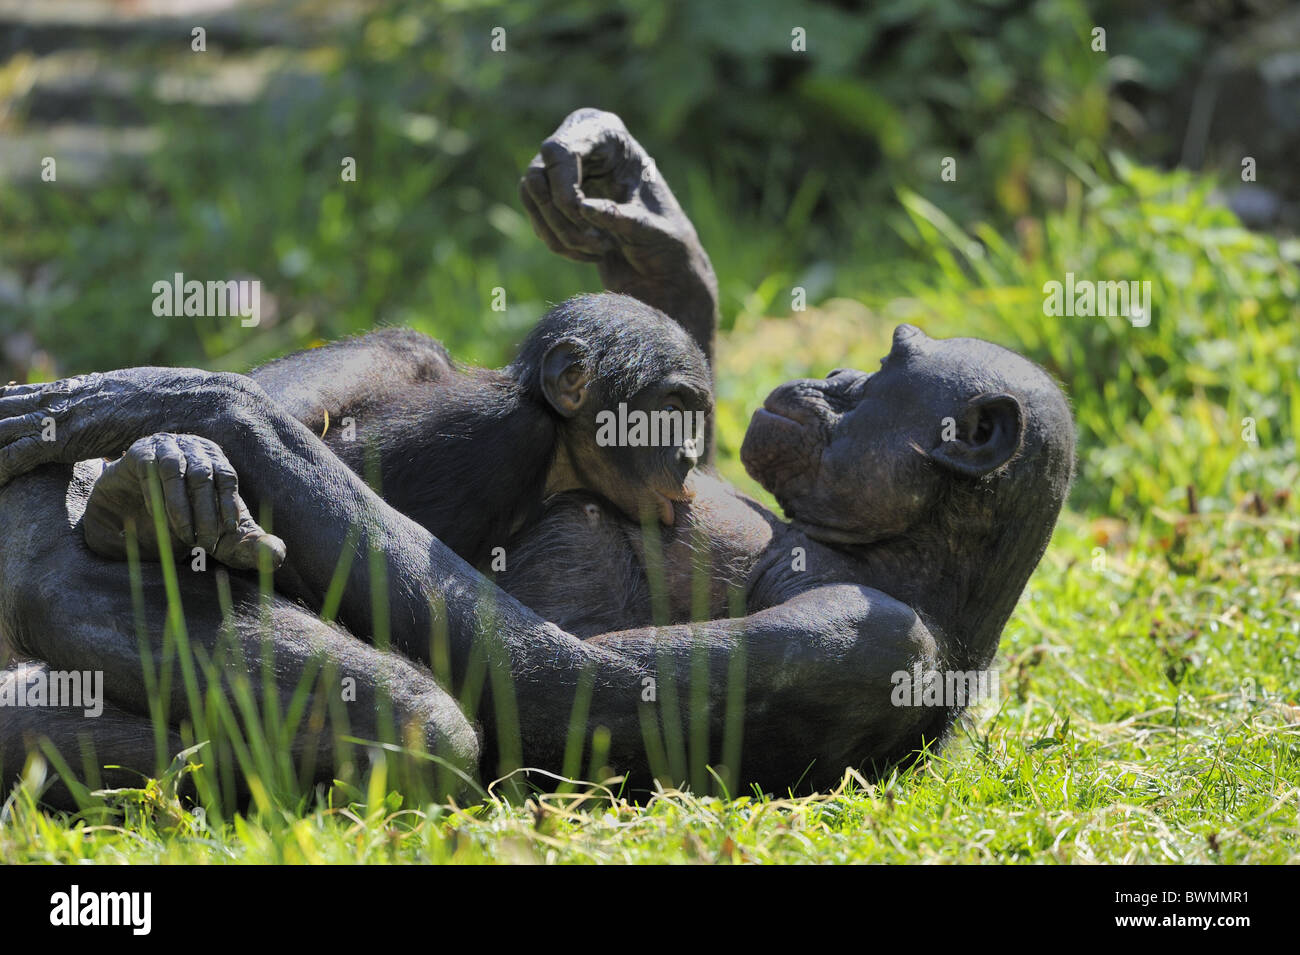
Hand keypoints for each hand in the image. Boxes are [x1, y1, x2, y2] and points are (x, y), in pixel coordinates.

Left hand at [0, 367, 248, 485]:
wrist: (198, 402)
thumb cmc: (180, 409)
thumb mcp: (140, 410)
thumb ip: (120, 418)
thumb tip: (121, 430)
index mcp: (81, 391)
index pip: (27, 395)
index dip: (2, 402)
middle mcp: (68, 398)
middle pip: (4, 406)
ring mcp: (68, 415)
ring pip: (4, 428)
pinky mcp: (73, 436)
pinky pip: (22, 452)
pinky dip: (0, 464)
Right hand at [83, 433, 285, 570]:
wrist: (129, 514)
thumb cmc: (184, 523)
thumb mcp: (219, 538)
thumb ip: (248, 545)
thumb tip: (279, 555)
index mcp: (217, 462)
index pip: (228, 478)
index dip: (229, 505)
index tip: (229, 532)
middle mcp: (194, 449)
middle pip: (204, 476)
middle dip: (207, 513)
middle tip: (205, 544)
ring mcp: (166, 446)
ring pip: (176, 471)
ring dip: (181, 507)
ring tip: (185, 537)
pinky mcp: (140, 452)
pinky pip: (150, 470)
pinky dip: (156, 494)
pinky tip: (159, 519)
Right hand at [518, 108, 715, 314]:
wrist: (664, 265)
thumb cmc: (666, 241)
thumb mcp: (653, 231)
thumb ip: (624, 219)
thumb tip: (584, 208)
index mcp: (610, 137)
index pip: (562, 150)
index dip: (564, 188)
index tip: (582, 219)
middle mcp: (581, 145)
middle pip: (538, 173)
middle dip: (560, 216)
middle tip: (595, 242)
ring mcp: (564, 171)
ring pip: (532, 196)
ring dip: (557, 232)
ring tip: (597, 250)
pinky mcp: (556, 199)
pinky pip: (537, 218)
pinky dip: (558, 241)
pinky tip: (590, 253)